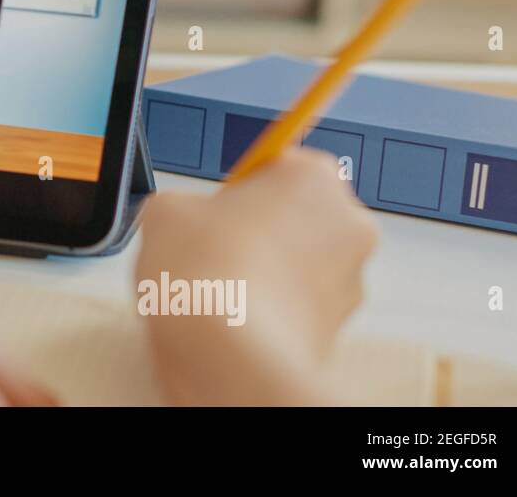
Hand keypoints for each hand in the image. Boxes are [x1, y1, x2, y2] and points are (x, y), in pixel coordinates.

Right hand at [135, 148, 377, 404]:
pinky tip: (231, 313)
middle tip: (211, 242)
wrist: (230, 354)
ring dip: (265, 267)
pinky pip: (299, 303)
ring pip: (300, 260)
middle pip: (296, 212)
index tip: (220, 200)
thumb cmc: (209, 276)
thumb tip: (183, 218)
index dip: (243, 184)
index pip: (281, 163)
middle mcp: (346, 223)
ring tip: (215, 285)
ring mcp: (349, 278)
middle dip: (257, 226)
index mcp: (313, 177)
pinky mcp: (338, 326)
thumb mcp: (167, 210)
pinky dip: (271, 306)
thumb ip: (184, 203)